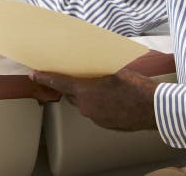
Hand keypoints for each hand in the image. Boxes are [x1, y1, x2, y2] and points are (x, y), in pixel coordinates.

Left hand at [29, 69, 158, 130]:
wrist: (152, 108)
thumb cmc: (136, 87)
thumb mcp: (114, 70)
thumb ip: (96, 68)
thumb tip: (89, 61)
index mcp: (86, 90)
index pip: (58, 83)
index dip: (44, 78)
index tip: (33, 74)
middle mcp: (86, 106)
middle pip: (72, 93)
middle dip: (73, 85)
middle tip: (81, 76)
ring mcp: (95, 117)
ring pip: (84, 103)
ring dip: (88, 95)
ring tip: (104, 87)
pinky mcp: (104, 124)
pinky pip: (95, 111)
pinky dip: (98, 104)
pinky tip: (112, 98)